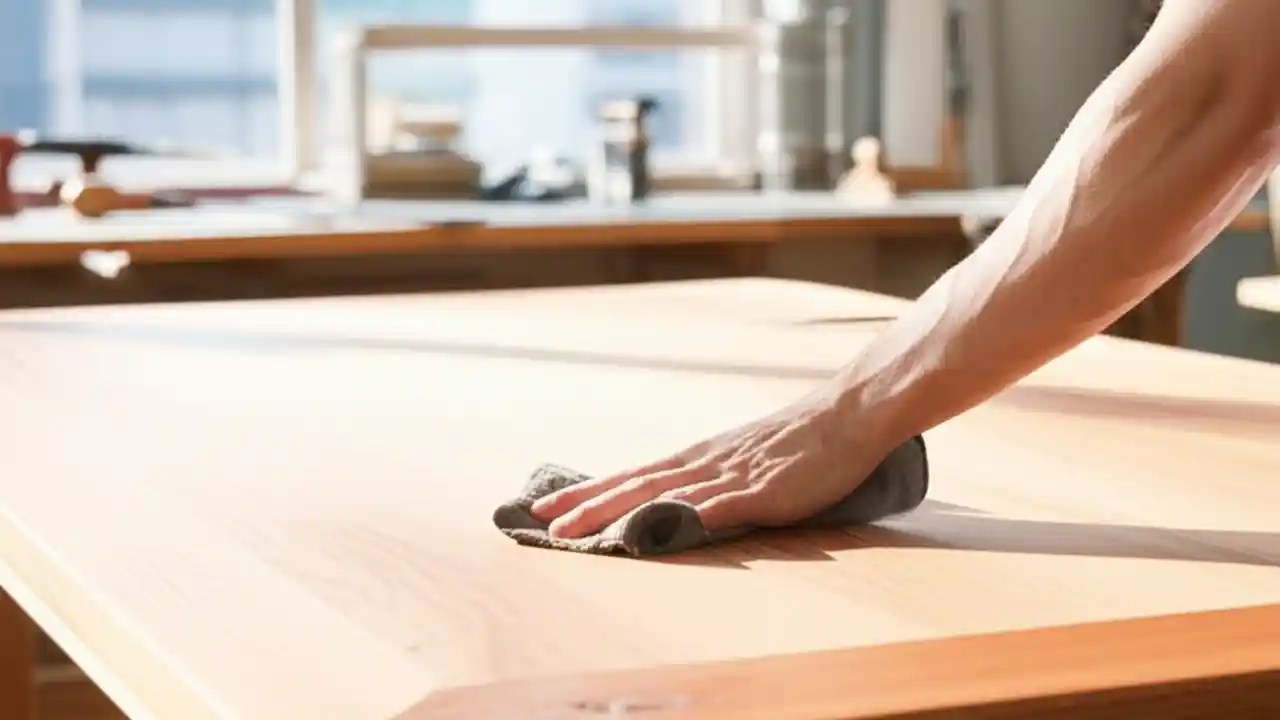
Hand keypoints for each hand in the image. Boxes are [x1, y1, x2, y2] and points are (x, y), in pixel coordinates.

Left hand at [530, 393, 888, 538]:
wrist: (848, 416)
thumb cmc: (798, 441)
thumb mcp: (742, 458)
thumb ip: (709, 481)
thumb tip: (673, 504)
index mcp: (698, 459)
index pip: (633, 476)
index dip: (590, 493)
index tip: (547, 508)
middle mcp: (706, 465)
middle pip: (636, 485)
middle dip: (588, 506)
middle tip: (544, 524)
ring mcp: (734, 477)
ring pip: (666, 497)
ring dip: (619, 514)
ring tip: (581, 533)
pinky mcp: (767, 492)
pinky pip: (724, 506)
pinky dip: (692, 516)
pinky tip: (664, 528)